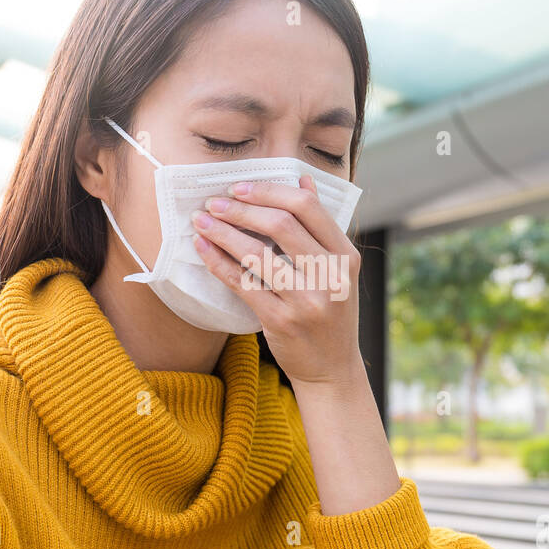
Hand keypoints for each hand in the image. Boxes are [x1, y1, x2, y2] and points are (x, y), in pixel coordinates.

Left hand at [190, 175, 362, 387]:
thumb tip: (303, 178)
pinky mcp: (281, 321)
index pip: (308, 207)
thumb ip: (319, 227)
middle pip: (281, 224)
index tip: (241, 187)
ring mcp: (307, 300)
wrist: (332, 370)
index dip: (270, 191)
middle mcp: (330, 276)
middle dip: (242, 209)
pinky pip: (242, 283)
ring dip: (224, 232)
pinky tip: (203, 248)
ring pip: (257, 253)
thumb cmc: (329, 313)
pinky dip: (219, 262)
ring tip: (202, 220)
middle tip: (215, 202)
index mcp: (346, 257)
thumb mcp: (337, 270)